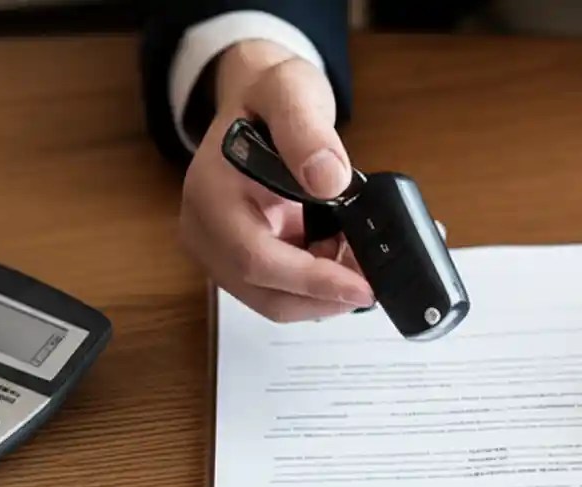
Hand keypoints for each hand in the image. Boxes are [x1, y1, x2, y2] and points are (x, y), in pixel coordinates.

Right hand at [178, 40, 373, 321]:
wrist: (254, 100)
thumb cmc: (268, 94)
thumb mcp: (290, 90)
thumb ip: (306, 130)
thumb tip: (329, 179)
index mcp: (209, 194)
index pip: (255, 258)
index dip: (311, 281)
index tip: (362, 288)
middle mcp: (205, 232)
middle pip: (266, 294)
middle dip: (326, 297)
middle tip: (376, 280)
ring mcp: (219, 252)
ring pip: (276, 301)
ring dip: (325, 295)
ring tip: (362, 263)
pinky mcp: (239, 262)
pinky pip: (280, 291)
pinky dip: (318, 286)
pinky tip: (344, 259)